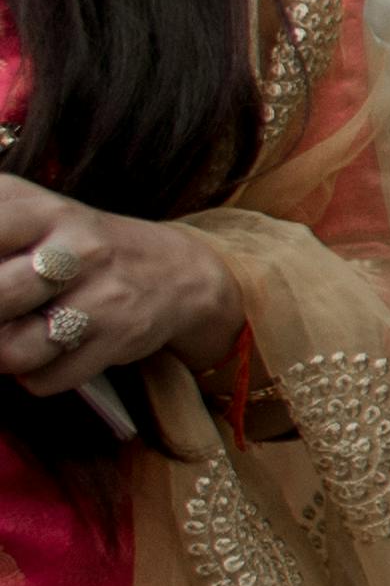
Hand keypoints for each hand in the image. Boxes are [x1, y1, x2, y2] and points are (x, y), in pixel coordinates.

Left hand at [0, 176, 239, 390]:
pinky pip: (44, 379)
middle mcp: (74, 244)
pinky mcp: (119, 338)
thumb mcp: (24, 218)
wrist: (177, 271)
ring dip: (3, 353)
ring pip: (12, 350)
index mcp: (33, 206)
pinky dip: (35, 375)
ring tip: (16, 334)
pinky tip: (50, 350)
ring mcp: (101, 293)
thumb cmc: (75, 247)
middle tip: (4, 314)